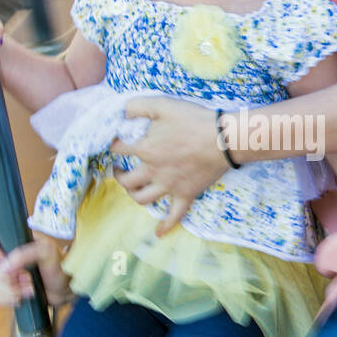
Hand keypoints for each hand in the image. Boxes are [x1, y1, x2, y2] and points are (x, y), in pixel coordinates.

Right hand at [0, 226, 71, 308]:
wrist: (66, 288)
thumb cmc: (60, 265)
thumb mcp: (47, 252)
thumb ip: (26, 253)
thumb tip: (4, 266)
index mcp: (14, 240)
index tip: (3, 260)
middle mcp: (7, 255)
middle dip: (8, 277)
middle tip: (27, 278)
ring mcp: (7, 274)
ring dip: (12, 290)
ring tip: (31, 288)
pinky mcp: (9, 290)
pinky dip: (9, 299)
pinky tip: (24, 297)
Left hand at [109, 96, 226, 236]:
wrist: (224, 139)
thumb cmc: (193, 120)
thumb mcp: (162, 104)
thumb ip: (137, 105)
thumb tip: (121, 111)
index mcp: (145, 150)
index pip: (118, 149)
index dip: (112, 145)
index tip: (114, 142)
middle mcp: (153, 171)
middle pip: (126, 180)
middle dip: (118, 175)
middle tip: (118, 169)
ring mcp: (169, 186)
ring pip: (143, 199)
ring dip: (134, 195)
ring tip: (132, 189)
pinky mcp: (185, 195)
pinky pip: (174, 215)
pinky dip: (165, 225)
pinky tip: (158, 233)